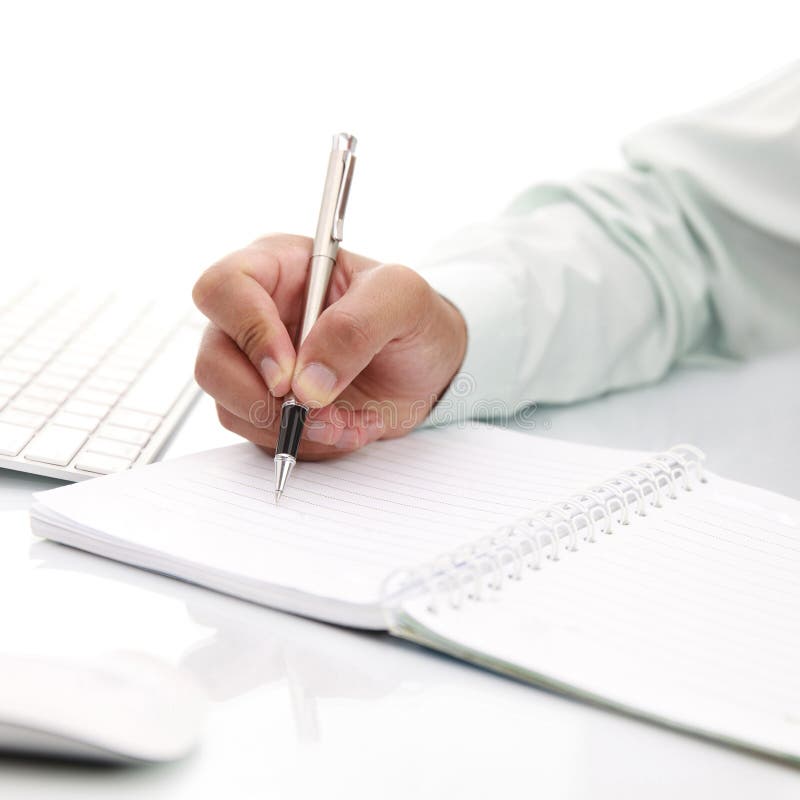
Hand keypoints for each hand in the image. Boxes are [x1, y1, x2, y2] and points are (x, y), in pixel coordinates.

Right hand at [192, 234, 466, 458]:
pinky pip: (259, 433)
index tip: (288, 375)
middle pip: (213, 359)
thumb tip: (306, 382)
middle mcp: (257, 314)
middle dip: (263, 399)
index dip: (249, 333)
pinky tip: (346, 427)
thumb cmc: (413, 318)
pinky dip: (304, 442)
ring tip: (348, 420)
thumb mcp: (403, 300)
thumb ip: (356, 327)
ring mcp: (256, 364)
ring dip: (291, 426)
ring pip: (229, 404)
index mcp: (279, 267)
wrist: (427, 369)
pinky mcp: (267, 404)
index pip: (224, 288)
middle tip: (317, 411)